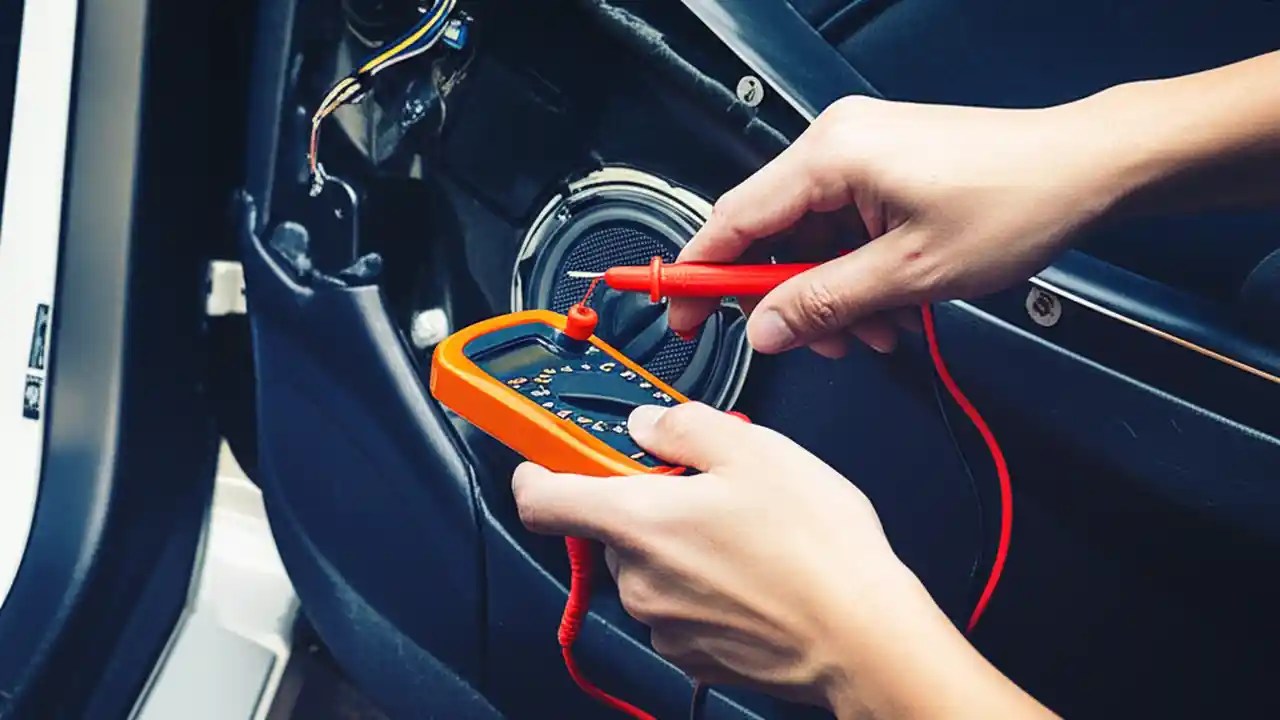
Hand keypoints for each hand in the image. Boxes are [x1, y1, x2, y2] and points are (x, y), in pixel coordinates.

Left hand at [512, 404, 1046, 716]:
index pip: (541, 499)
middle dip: (649, 500)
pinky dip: (703, 585)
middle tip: (706, 483)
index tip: (549, 452)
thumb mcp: (755, 450)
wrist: (864, 640)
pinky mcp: (693, 654)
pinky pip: (679, 606)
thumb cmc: (817, 551)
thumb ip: (685, 426)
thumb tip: (649, 424)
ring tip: (746, 531)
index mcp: (638, 521)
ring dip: (681, 543)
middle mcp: (638, 579)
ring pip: (650, 566)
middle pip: (611, 527)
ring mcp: (663, 623)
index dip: (537, 469)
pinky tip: (754, 572)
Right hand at [669, 94, 1125, 356]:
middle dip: (785, 298)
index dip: (701, 275)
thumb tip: (764, 328)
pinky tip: (885, 310)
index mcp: (831, 156)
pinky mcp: (885, 172)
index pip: (733, 220)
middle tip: (800, 343)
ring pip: (810, 241)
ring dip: (828, 297)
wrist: (1088, 171)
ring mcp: (862, 157)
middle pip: (770, 233)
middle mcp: (837, 146)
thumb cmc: (1016, 201)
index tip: (681, 315)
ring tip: (868, 333)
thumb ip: (822, 304)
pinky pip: (844, 232)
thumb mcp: (908, 274)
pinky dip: (855, 277)